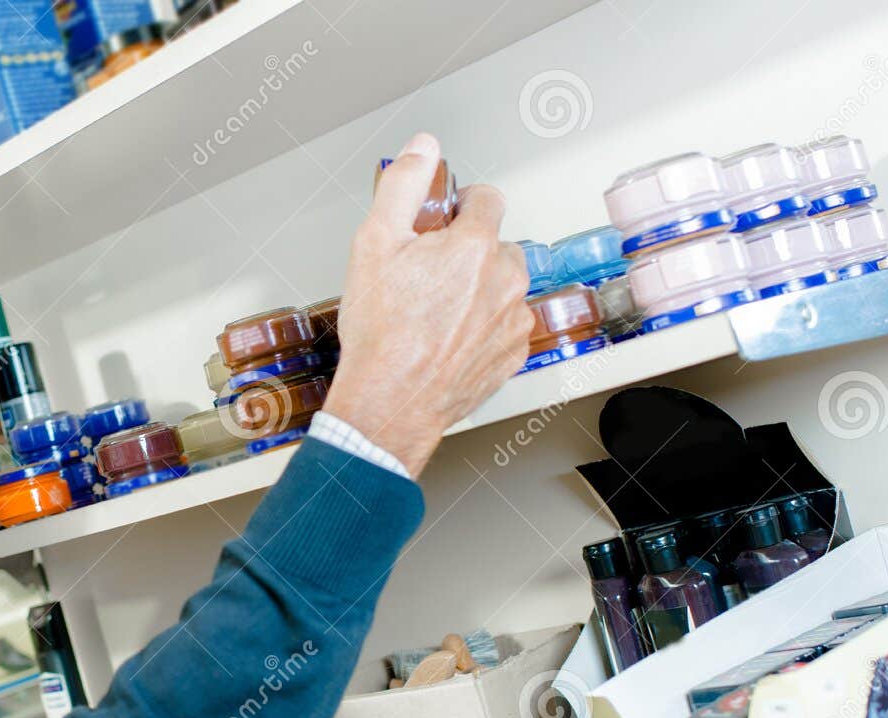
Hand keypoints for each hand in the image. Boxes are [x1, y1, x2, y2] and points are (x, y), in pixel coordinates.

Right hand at [322, 133, 531, 476]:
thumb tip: (423, 145)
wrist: (390, 403)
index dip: (459, 207)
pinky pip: (504, 328)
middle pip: (495, 245)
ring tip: (434, 316)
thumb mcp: (373, 243)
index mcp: (476, 244)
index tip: (439, 226)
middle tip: (425, 280)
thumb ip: (403, 185)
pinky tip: (446, 342)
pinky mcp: (513, 355)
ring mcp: (514, 320)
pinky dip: (482, 330)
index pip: (487, 198)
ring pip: (501, 287)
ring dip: (477, 292)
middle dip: (467, 254)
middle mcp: (506, 279)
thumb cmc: (381, 332)